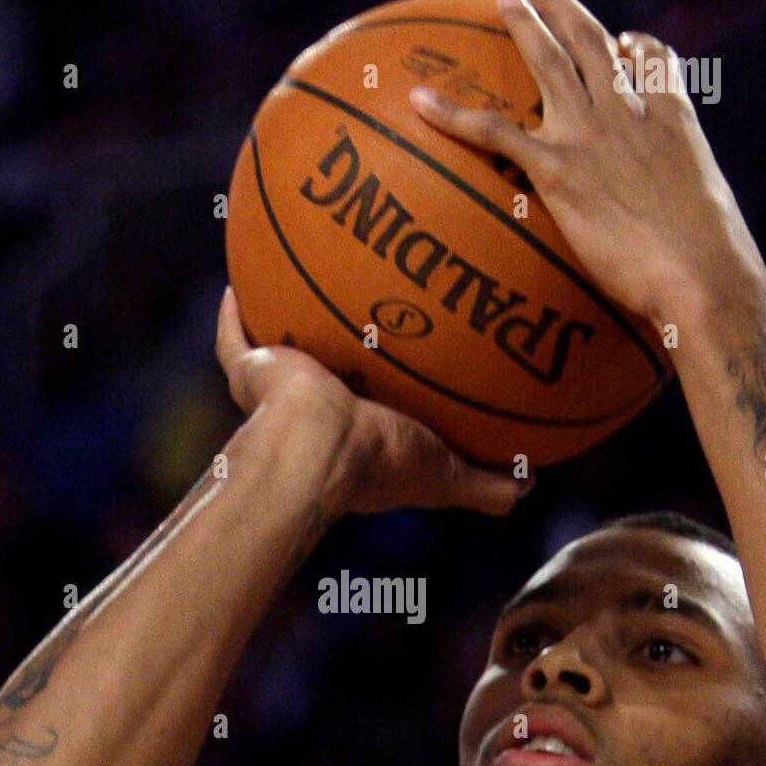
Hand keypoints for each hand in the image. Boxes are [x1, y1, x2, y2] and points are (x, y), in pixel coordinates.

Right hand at [215, 286, 534, 518]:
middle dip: (336, 349)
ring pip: (277, 352)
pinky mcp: (251, 373)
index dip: (383, 392)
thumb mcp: (446, 477)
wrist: (318, 447)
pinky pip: (236, 338)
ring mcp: (277, 395)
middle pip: (324, 376)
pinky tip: (241, 279)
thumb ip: (487, 486)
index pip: (371, 412)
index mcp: (357, 440)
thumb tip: (531, 484)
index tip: (402, 365)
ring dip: (286, 322)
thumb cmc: (380, 461)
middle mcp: (313, 417)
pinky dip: (235, 313)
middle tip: (356, 310)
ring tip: (303, 279)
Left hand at [409, 0, 765, 329]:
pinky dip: (453, 114)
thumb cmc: (711, 270)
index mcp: (673, 121)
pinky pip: (495, 132)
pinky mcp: (559, 171)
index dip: (636, 46)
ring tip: (504, 3)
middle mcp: (631, 114)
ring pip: (550, 63)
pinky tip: (420, 101)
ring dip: (525, 26)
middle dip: (564, 12)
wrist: (700, 274)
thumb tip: (691, 249)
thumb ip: (689, 214)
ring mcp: (592, 137)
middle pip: (594, 45)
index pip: (654, 62)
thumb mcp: (711, 224)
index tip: (625, 41)